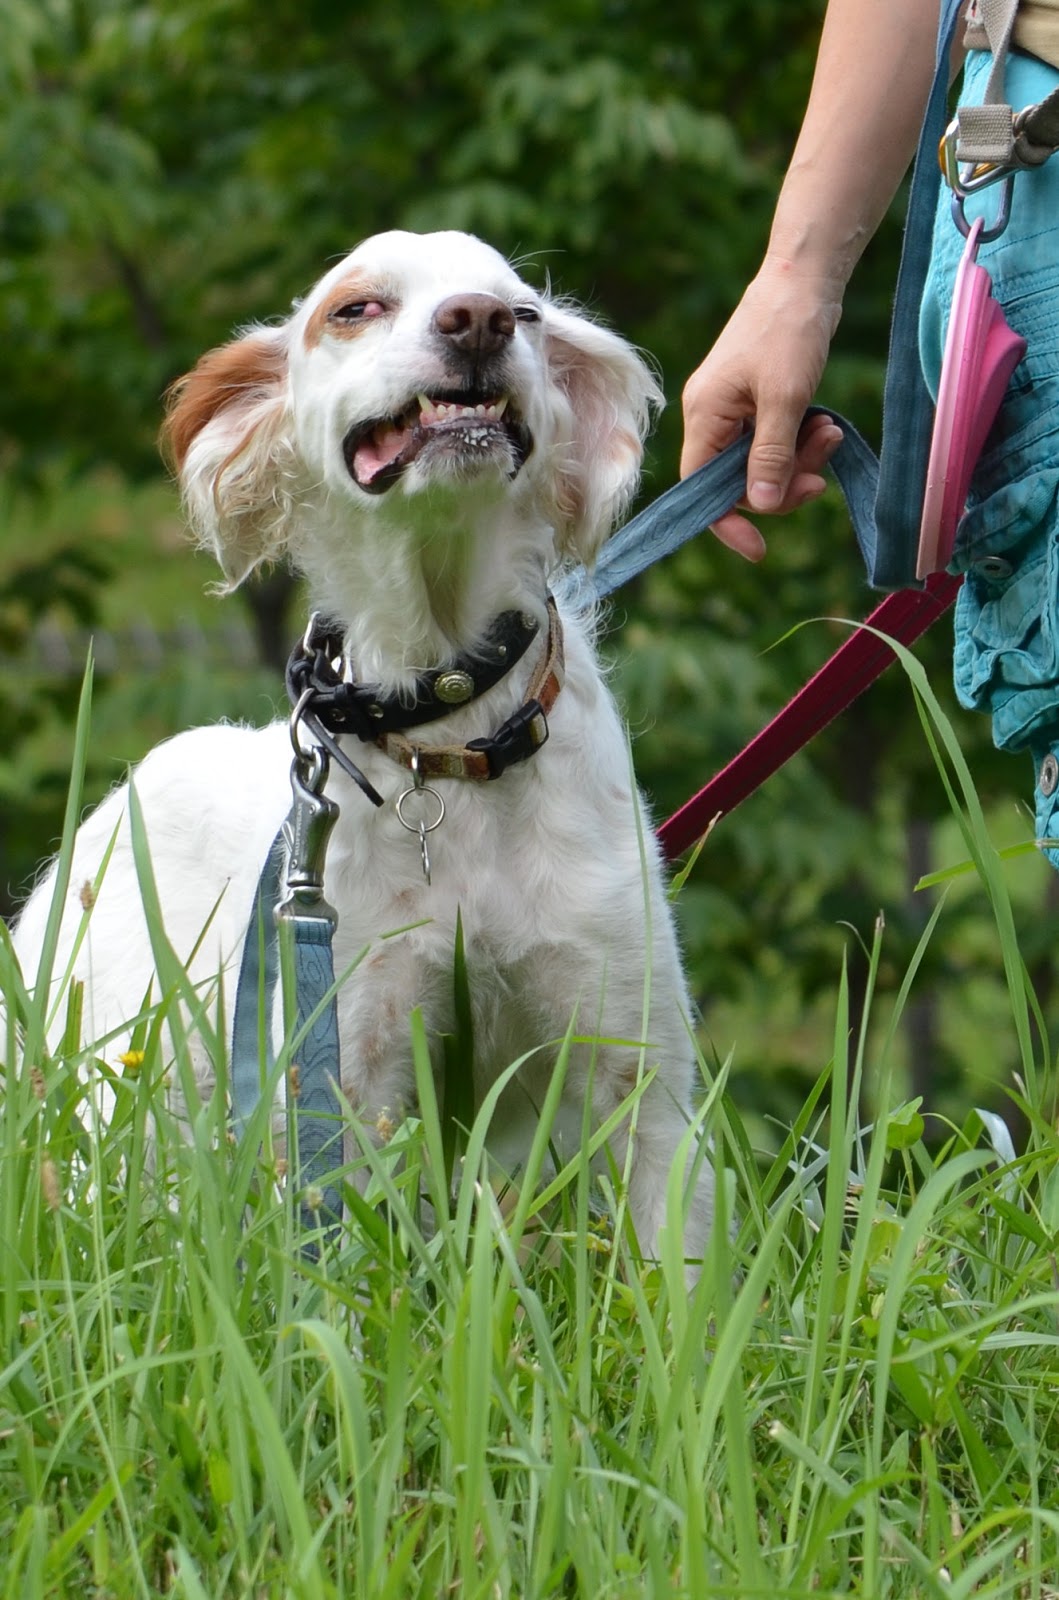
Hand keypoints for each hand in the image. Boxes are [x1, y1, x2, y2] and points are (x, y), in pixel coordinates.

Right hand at [679, 263, 844, 558]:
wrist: (803, 278)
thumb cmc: (789, 331)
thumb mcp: (784, 398)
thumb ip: (771, 454)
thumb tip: (763, 505)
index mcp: (704, 416)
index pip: (702, 489)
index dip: (728, 522)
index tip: (761, 549)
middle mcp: (711, 416)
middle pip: (736, 479)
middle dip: (781, 482)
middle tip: (821, 474)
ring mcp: (732, 408)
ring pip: (760, 460)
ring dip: (798, 458)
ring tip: (831, 434)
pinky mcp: (754, 400)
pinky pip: (773, 438)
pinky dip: (799, 440)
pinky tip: (826, 425)